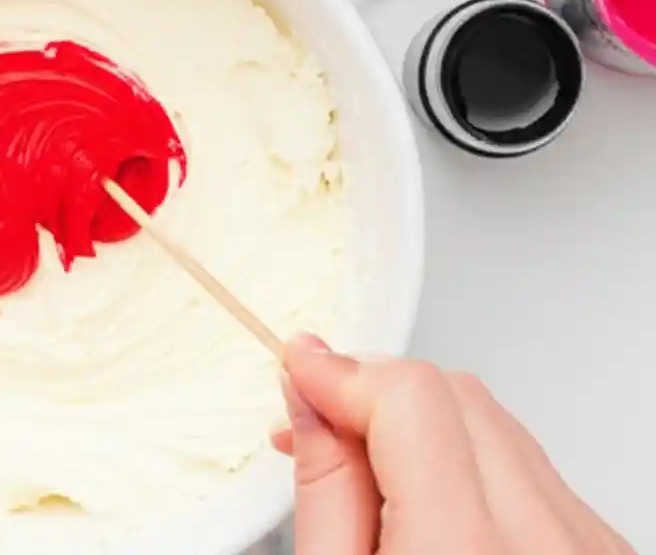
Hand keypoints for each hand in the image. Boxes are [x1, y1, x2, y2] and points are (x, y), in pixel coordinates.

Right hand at [273, 336, 634, 554]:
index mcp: (462, 550)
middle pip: (456, 395)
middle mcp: (543, 542)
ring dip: (423, 427)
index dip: (343, 370)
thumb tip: (308, 400)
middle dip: (376, 392)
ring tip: (369, 474)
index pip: (409, 396)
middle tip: (318, 425)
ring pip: (497, 424)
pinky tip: (430, 505)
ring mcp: (586, 545)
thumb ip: (325, 493)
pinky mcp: (603, 549)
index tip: (300, 366)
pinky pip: (535, 469)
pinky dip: (474, 466)